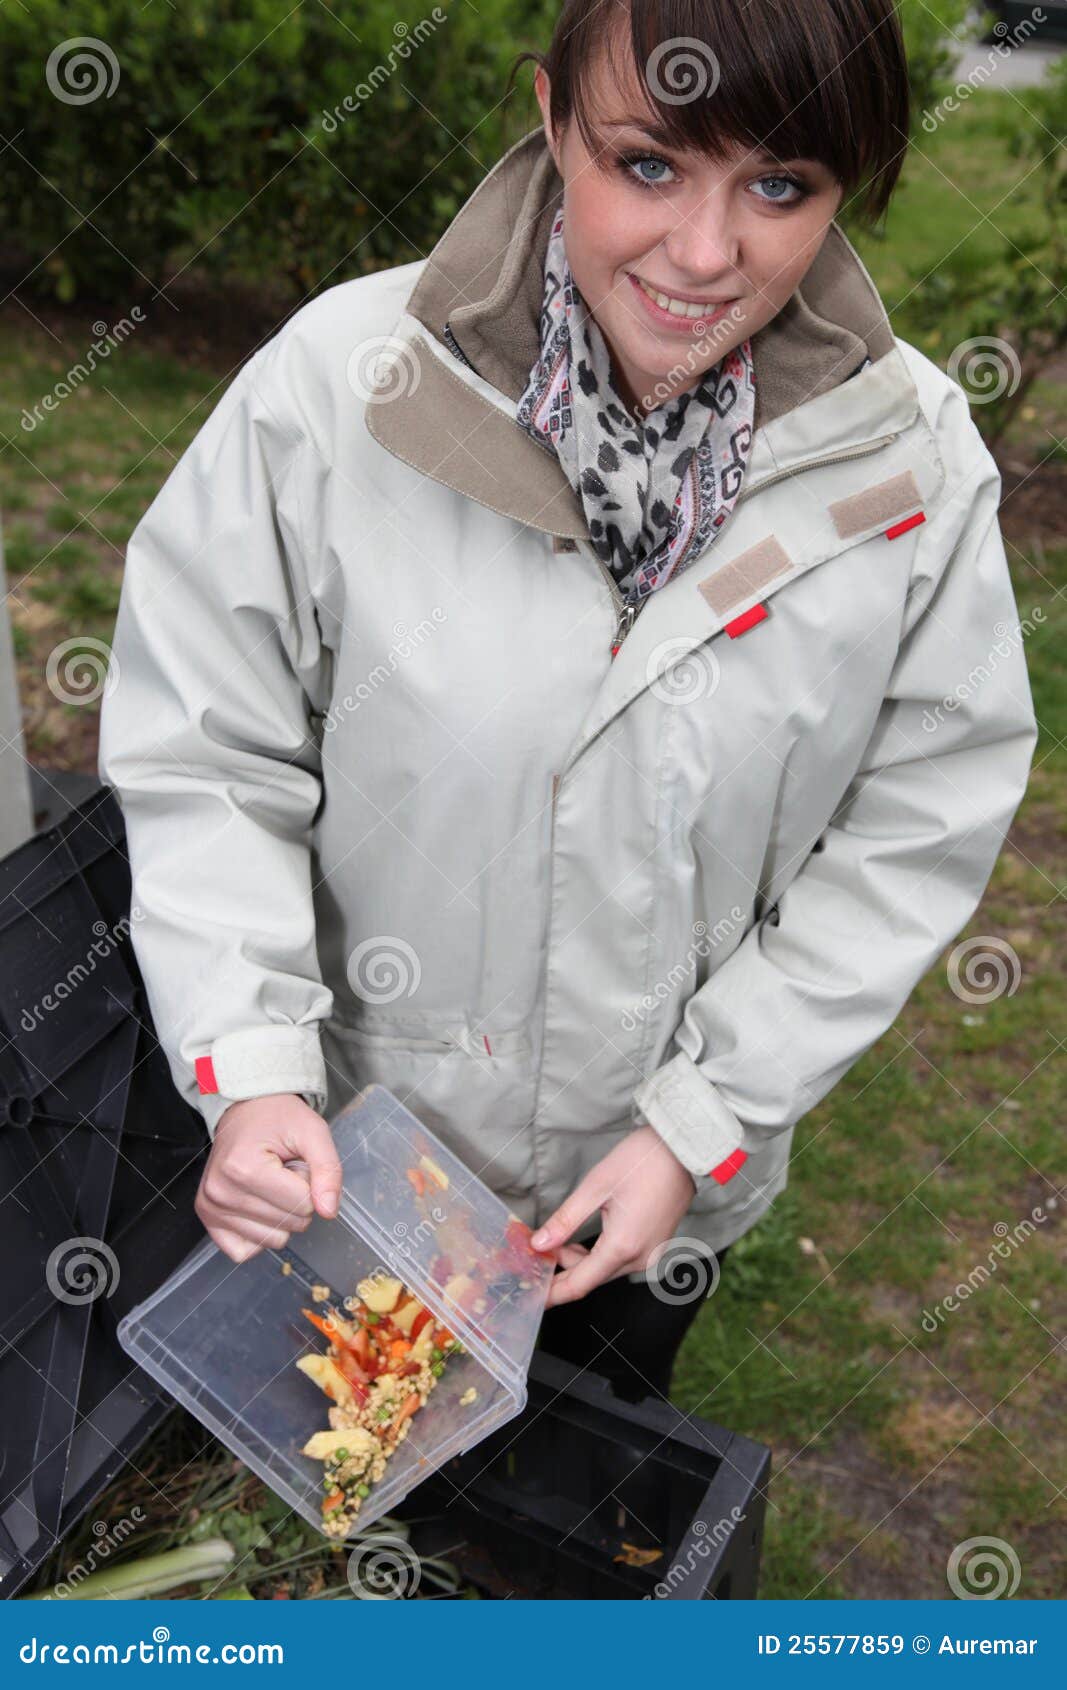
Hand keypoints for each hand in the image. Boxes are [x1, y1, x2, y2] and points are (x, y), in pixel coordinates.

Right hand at [194, 1093, 342, 1263]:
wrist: (246, 1109)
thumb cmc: (278, 1118)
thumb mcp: (313, 1132)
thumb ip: (328, 1170)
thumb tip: (328, 1211)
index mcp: (243, 1168)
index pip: (302, 1204)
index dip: (308, 1184)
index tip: (293, 1163)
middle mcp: (221, 1192)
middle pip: (288, 1225)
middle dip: (296, 1199)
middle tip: (282, 1171)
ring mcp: (210, 1208)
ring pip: (271, 1241)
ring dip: (279, 1215)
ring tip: (270, 1183)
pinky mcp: (207, 1218)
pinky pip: (244, 1251)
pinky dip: (259, 1234)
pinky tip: (258, 1207)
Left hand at [530, 1126, 696, 1306]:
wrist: (682, 1150)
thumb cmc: (641, 1161)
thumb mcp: (595, 1187)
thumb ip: (565, 1220)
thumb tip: (538, 1244)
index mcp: (623, 1246)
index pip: (579, 1285)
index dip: (552, 1295)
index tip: (531, 1299)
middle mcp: (640, 1258)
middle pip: (591, 1277)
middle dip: (562, 1267)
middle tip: (538, 1246)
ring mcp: (650, 1254)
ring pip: (605, 1269)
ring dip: (580, 1259)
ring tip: (560, 1236)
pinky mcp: (655, 1247)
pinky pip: (620, 1260)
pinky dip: (599, 1254)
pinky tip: (584, 1238)